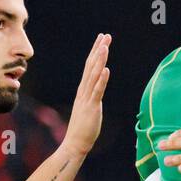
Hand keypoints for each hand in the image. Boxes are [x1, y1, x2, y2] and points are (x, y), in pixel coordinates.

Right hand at [61, 33, 111, 156]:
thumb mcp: (89, 108)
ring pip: (94, 75)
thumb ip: (92, 98)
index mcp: (84, 90)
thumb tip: (97, 91)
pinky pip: (97, 91)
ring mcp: (87, 98)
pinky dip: (102, 80)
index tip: (101, 40)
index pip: (90, 67)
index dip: (96, 52)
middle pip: (91, 66)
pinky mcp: (92, 107)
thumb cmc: (83, 128)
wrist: (74, 144)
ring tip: (105, 46)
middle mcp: (84, 91)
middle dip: (98, 50)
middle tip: (105, 36)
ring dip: (100, 60)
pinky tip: (106, 69)